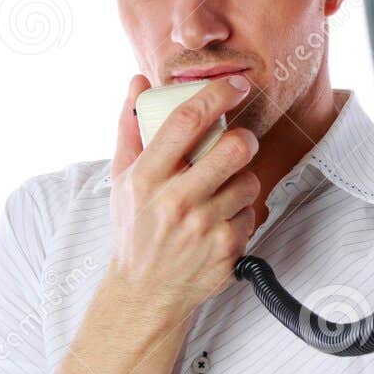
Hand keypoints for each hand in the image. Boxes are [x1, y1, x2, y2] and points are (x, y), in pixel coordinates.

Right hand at [105, 73, 260, 322]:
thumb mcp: (122, 178)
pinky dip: (241, 213)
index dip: (216, 95)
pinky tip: (220, 222)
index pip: (187, 121)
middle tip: (240, 142)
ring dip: (242, 181)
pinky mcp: (227, 249)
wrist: (144, 291)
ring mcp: (204, 227)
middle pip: (234, 149)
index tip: (234, 85)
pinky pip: (252, 213)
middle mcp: (175, 201)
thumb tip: (139, 82)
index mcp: (147, 177)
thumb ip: (130, 127)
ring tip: (220, 192)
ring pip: (249, 181)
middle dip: (245, 139)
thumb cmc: (135, 228)